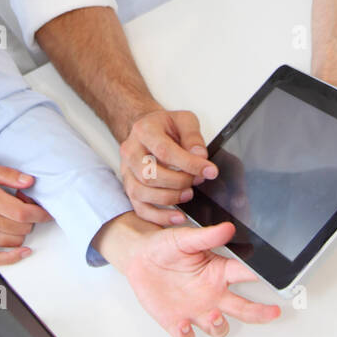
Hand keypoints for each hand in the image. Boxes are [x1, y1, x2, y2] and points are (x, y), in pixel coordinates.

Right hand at [0, 160, 52, 264]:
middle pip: (21, 226)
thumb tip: (28, 181)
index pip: (22, 211)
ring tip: (18, 219)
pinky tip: (23, 251)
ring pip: (13, 240)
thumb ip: (5, 174)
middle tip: (28, 207)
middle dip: (32, 218)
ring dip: (23, 231)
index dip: (40, 212)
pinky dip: (12, 257)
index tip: (46, 210)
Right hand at [119, 108, 218, 225]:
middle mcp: (131, 151)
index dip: (189, 164)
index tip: (209, 170)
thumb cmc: (165, 126)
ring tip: (188, 194)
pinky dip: (159, 217)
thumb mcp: (184, 120)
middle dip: (178, 182)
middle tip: (197, 180)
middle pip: (150, 175)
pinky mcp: (129, 187)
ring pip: (141, 192)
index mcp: (144, 131)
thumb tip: (200, 156)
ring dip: (169, 198)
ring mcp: (127, 171)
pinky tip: (178, 217)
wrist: (148, 129)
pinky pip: (139, 208)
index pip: (165, 152)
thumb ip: (193, 137)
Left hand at [123, 219, 280, 336]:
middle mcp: (212, 293)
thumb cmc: (164, 247)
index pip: (246, 274)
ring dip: (220, 325)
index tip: (272, 276)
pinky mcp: (177, 321)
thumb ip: (206, 237)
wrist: (138, 258)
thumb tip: (227, 229)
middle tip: (272, 311)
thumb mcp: (184, 238)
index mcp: (218, 272)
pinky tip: (184, 325)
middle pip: (243, 308)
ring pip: (219, 327)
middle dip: (259, 312)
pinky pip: (187, 335)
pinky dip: (187, 334)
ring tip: (215, 315)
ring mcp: (197, 309)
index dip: (261, 275)